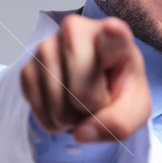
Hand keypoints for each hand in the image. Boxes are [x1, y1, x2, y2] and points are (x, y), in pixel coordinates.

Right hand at [20, 14, 151, 142]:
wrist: (94, 88)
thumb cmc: (118, 89)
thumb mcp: (134, 110)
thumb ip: (119, 124)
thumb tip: (82, 132)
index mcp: (115, 37)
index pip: (113, 35)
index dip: (112, 34)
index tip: (113, 30)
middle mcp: (76, 32)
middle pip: (82, 91)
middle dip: (90, 108)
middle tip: (97, 98)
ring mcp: (46, 46)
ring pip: (57, 102)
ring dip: (70, 117)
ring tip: (80, 100)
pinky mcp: (27, 67)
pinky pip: (38, 109)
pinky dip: (52, 120)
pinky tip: (63, 104)